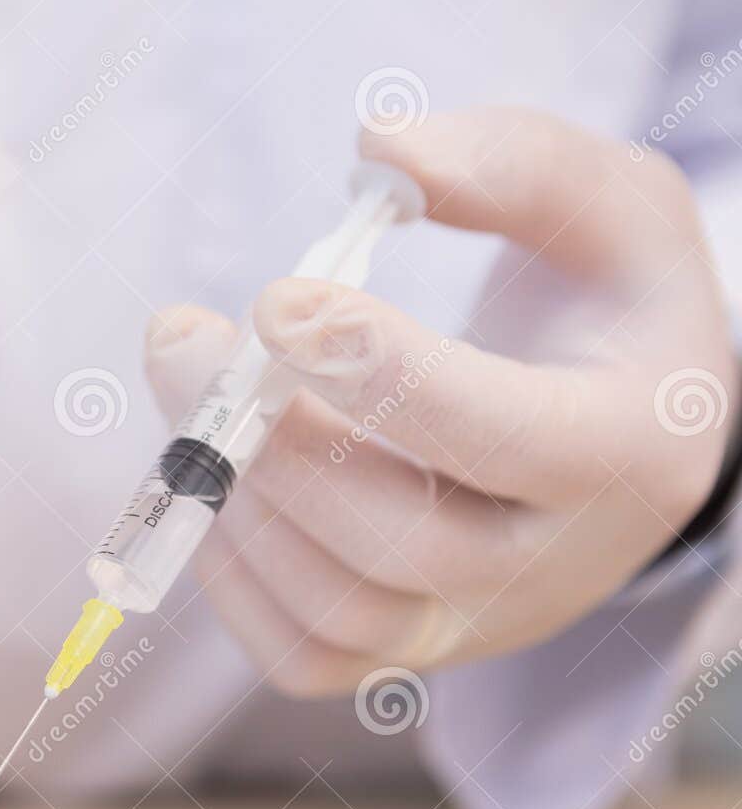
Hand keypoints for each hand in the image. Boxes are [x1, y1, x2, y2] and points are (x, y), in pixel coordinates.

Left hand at [144, 108, 736, 693]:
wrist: (624, 436)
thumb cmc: (606, 309)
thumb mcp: (607, 209)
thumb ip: (515, 164)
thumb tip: (378, 152)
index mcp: (626, 445)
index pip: (500, 433)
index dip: (376, 372)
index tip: (272, 299)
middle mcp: (553, 562)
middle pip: (401, 543)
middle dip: (269, 441)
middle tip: (181, 338)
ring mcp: (474, 624)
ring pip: (339, 612)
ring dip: (237, 502)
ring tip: (193, 394)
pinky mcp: (406, 652)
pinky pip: (303, 656)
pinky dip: (232, 576)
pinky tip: (216, 480)